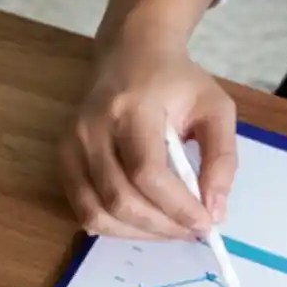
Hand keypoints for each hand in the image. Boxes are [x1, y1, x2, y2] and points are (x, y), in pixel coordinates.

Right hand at [59, 41, 237, 240]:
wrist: (131, 53)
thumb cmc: (177, 81)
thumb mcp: (216, 109)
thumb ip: (222, 159)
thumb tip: (215, 212)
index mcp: (131, 108)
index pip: (147, 173)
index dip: (177, 207)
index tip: (206, 224)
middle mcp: (92, 128)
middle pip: (120, 200)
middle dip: (162, 226)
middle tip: (193, 230)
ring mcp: (72, 145)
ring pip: (98, 212)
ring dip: (140, 233)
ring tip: (172, 228)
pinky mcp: (64, 159)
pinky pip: (85, 210)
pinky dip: (117, 227)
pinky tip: (145, 221)